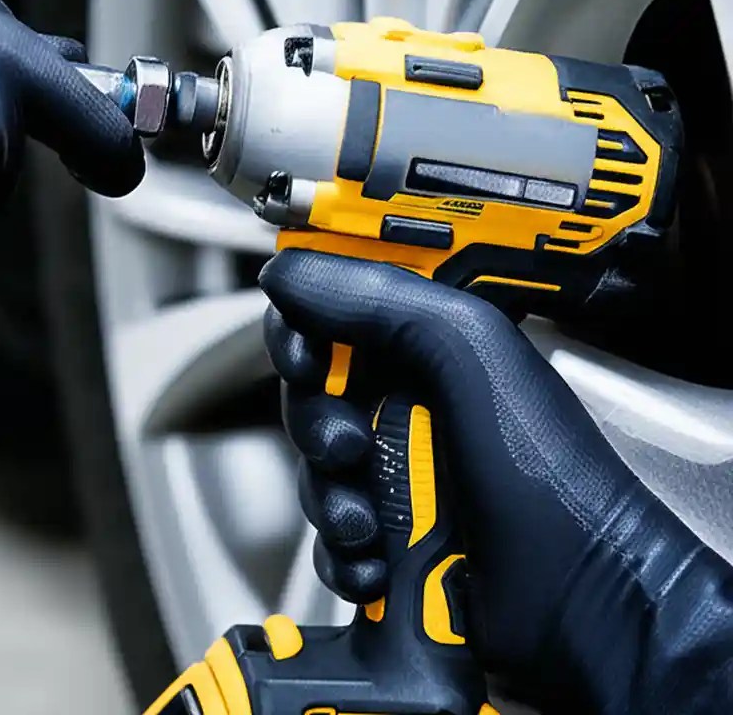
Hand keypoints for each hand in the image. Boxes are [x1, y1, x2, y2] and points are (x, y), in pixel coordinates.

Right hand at [260, 249, 732, 713]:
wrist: (576, 598)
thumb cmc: (548, 478)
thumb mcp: (469, 353)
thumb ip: (380, 298)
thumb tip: (294, 270)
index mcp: (432, 349)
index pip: (333, 315)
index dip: (302, 332)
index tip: (304, 358)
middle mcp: (413, 407)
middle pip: (309, 398)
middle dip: (315, 426)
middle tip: (348, 446)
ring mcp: (400, 475)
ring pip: (313, 473)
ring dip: (329, 500)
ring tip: (369, 521)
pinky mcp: (390, 538)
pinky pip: (327, 540)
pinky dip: (342, 555)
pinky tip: (376, 562)